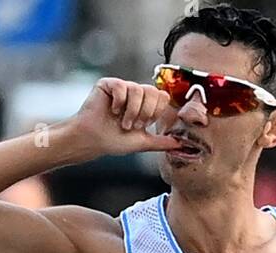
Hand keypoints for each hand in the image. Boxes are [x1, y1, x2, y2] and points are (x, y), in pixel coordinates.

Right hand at [67, 78, 182, 158]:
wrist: (93, 140)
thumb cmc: (115, 141)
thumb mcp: (143, 143)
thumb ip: (162, 142)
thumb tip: (182, 145)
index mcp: (145, 104)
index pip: (162, 97)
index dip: (156, 112)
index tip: (145, 125)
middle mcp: (135, 93)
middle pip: (153, 91)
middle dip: (146, 113)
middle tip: (134, 125)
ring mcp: (122, 87)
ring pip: (138, 89)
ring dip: (132, 111)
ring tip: (123, 123)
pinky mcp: (108, 84)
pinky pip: (122, 86)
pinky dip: (119, 102)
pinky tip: (112, 111)